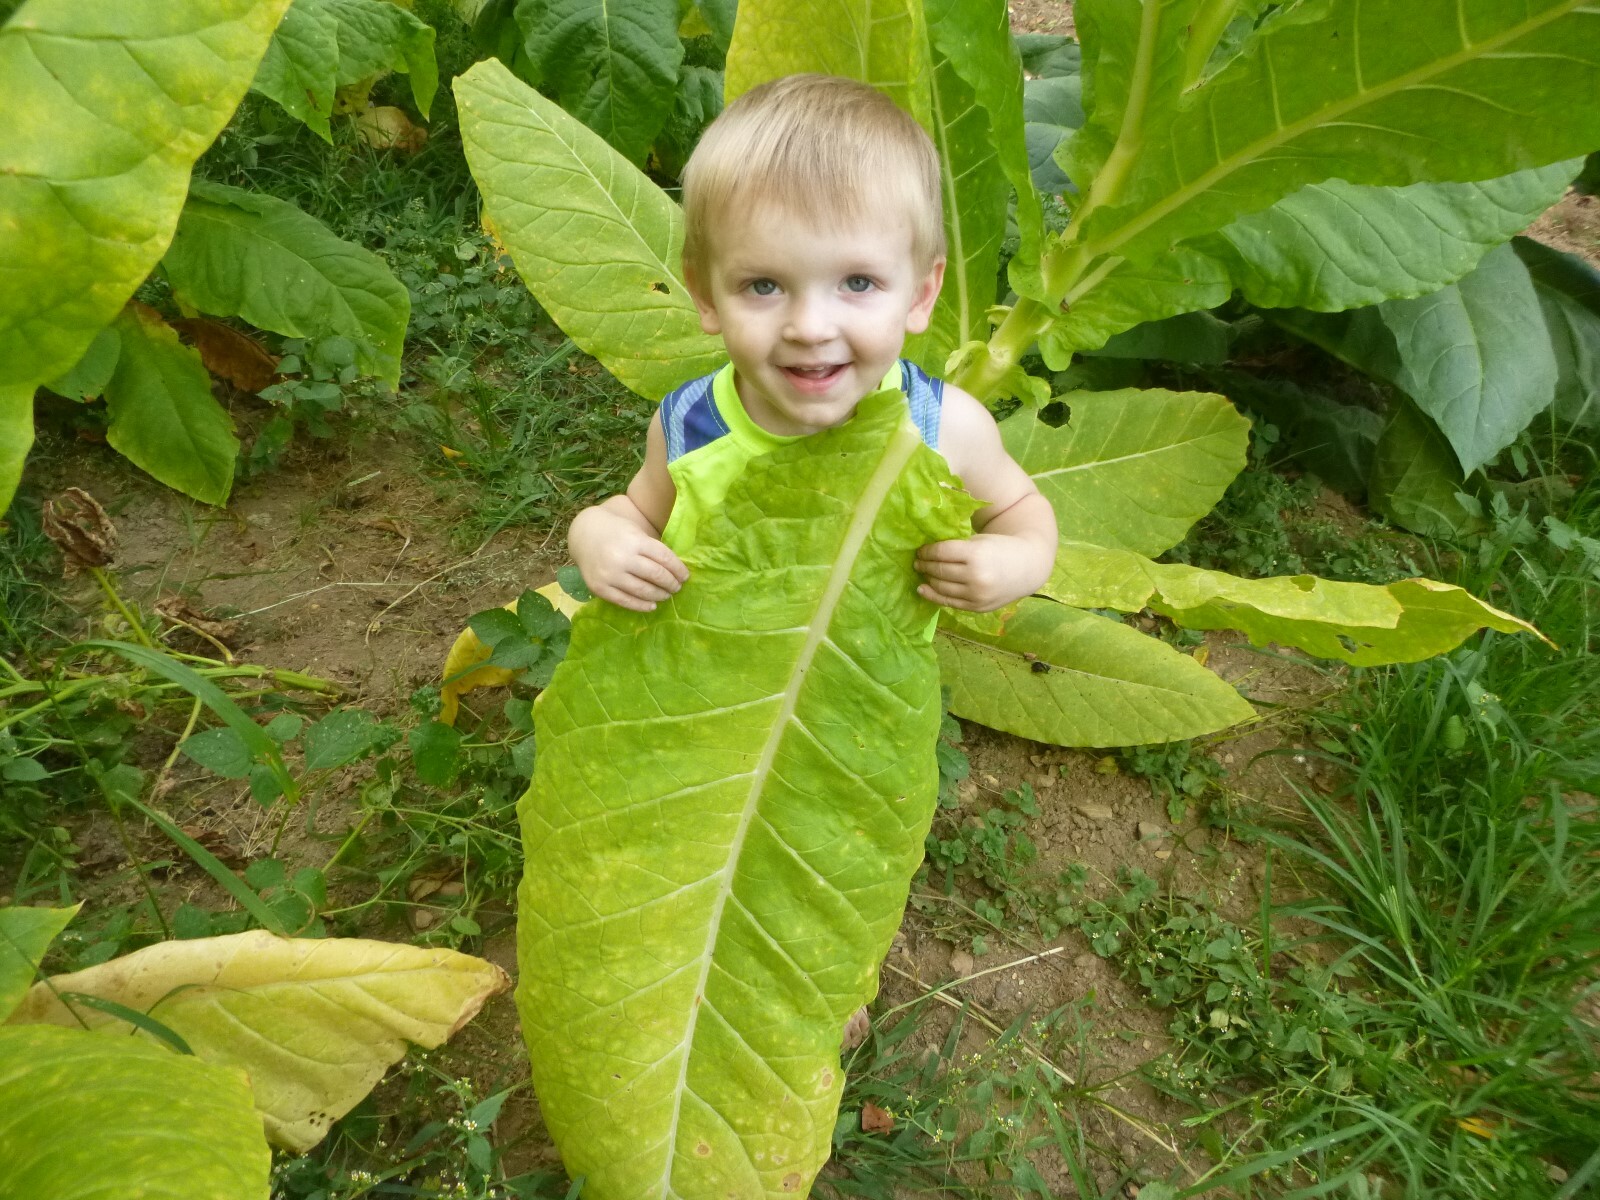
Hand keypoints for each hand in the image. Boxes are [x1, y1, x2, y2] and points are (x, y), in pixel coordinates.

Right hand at [569, 504, 687, 612]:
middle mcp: (622, 558)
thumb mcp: (636, 532)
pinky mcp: (600, 588)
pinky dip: (641, 605)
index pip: (664, 558)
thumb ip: (652, 549)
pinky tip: (652, 605)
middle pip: (656, 575)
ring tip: (666, 596)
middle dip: (671, 583)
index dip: (678, 569)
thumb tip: (676, 571)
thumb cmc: (616, 532)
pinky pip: (625, 601)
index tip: (685, 576)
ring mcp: (610, 574)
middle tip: (677, 587)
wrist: (584, 534)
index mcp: (634, 541)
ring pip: (643, 591)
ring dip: (659, 595)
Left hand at [915, 533, 1041, 611]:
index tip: (920, 550)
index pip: (941, 552)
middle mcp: (976, 576)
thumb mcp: (980, 541)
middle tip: (917, 561)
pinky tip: (923, 589)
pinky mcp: (977, 607)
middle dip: (924, 565)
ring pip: (941, 587)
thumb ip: (957, 548)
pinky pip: (949, 602)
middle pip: (940, 570)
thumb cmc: (1001, 549)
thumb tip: (927, 553)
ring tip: (921, 573)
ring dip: (927, 579)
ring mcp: (976, 594)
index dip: (927, 551)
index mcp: (976, 554)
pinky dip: (933, 595)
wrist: (1027, 567)